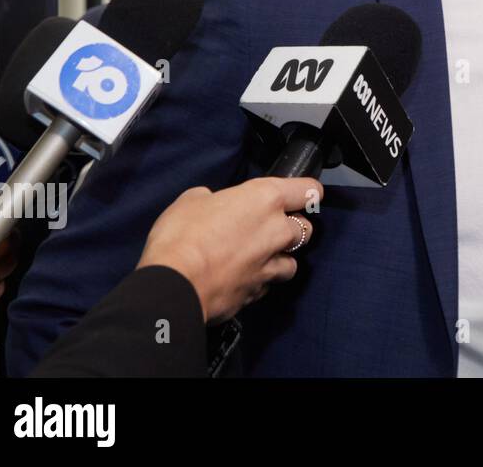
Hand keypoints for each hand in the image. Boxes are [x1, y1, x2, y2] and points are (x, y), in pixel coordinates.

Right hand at [136, 177, 322, 323]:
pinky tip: (242, 280)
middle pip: (306, 228)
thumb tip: (212, 204)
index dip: (307, 192)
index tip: (301, 196)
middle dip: (294, 228)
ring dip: (280, 259)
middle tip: (271, 229)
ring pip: (293, 262)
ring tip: (259, 259)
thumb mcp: (192, 200)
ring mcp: (271, 265)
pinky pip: (267, 285)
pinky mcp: (258, 292)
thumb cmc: (182, 235)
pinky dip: (259, 282)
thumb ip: (213, 199)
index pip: (309, 190)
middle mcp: (277, 231)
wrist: (174, 286)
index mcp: (266, 199)